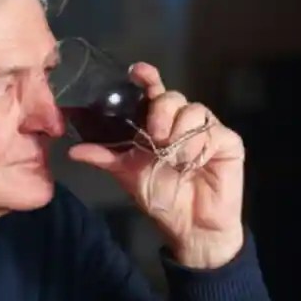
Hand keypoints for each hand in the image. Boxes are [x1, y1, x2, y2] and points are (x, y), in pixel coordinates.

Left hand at [68, 63, 245, 269]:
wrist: (190, 228)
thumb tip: (73, 150)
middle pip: (173, 97)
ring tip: (174, 158)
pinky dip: (198, 145)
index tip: (137, 71)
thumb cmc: (162, 199)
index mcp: (159, 124)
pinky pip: (212, 130)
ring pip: (194, 109)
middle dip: (161, 111)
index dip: (147, 78)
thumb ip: (105, 158)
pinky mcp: (228, 142)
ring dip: (180, 133)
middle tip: (155, 136)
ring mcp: (206, 130)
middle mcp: (182, 122)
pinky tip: (192, 163)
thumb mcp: (129, 176)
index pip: (153, 93)